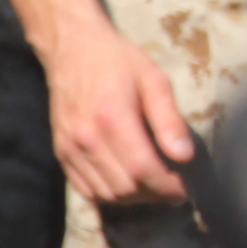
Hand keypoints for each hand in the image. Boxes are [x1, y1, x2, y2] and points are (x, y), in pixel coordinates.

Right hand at [42, 16, 195, 205]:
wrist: (72, 49)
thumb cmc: (118, 61)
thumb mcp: (153, 80)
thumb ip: (169, 119)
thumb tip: (185, 156)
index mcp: (112, 117)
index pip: (142, 169)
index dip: (167, 186)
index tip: (185, 188)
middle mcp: (86, 138)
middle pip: (125, 187)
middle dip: (154, 194)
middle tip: (173, 187)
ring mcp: (70, 148)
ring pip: (106, 194)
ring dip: (134, 198)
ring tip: (154, 187)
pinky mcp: (61, 153)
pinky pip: (87, 190)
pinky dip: (110, 195)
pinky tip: (128, 184)